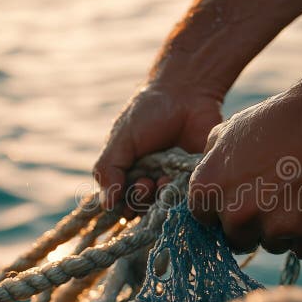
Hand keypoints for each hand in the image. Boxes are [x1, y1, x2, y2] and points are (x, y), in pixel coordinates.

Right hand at [94, 84, 221, 209]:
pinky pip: (189, 197)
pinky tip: (177, 179)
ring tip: (163, 181)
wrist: (186, 94)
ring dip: (161, 199)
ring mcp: (174, 181)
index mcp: (129, 173)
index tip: (125, 193)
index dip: (123, 204)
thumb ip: (109, 170)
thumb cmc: (149, 114)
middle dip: (142, 201)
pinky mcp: (195, 178)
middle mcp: (151, 180)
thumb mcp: (121, 140)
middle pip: (144, 208)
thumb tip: (105, 205)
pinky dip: (182, 194)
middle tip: (146, 184)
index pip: (121, 202)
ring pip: (166, 206)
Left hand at [188, 83, 301, 257]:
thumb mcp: (229, 130)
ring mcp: (269, 227)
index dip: (223, 209)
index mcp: (208, 188)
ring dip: (282, 229)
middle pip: (237, 239)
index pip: (204, 219)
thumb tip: (208, 182)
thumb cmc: (278, 120)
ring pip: (270, 245)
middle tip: (273, 197)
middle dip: (252, 224)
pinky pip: (300, 248)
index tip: (241, 198)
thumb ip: (212, 161)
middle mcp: (233, 213)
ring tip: (297, 195)